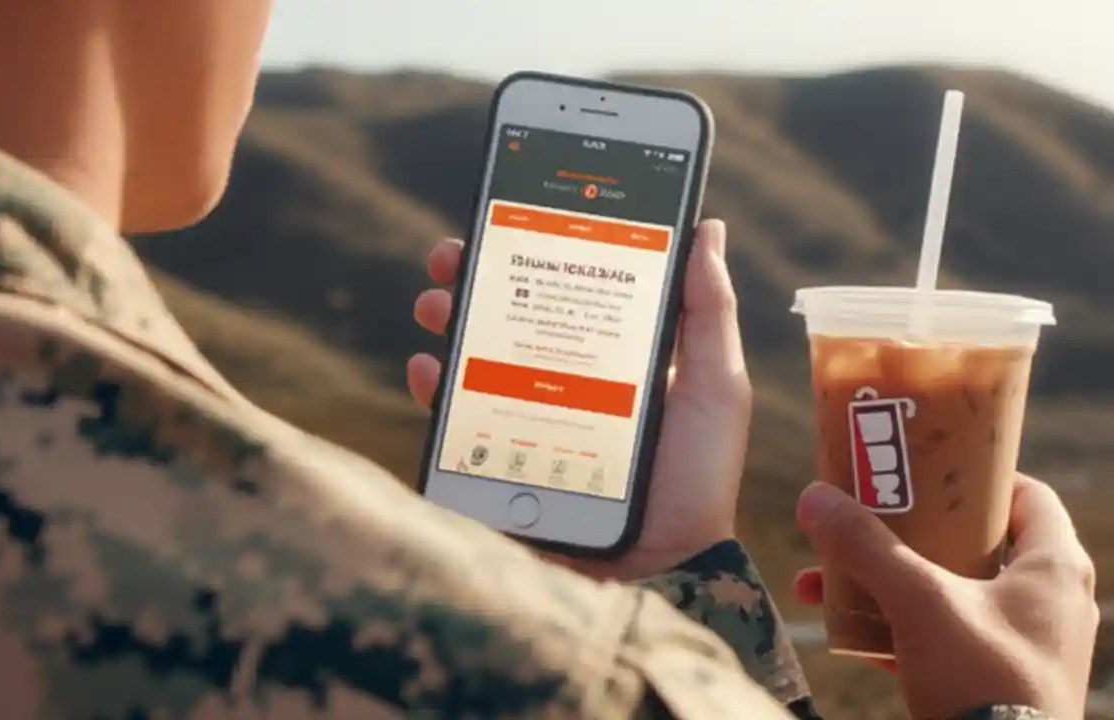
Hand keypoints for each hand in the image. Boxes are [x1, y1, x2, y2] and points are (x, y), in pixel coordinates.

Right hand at [407, 219, 751, 580]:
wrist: (661, 567)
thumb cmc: (696, 479)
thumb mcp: (714, 387)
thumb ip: (708, 312)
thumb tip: (707, 228)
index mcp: (611, 352)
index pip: (565, 286)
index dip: (533, 247)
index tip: (509, 212)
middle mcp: (562, 377)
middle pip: (509, 311)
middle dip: (474, 275)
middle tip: (453, 256)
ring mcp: (525, 416)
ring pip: (474, 355)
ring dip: (448, 319)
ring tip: (437, 304)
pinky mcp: (497, 458)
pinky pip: (454, 417)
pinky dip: (434, 386)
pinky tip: (431, 368)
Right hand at [794, 474, 1098, 719]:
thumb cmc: (980, 677)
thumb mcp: (918, 601)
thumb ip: (865, 546)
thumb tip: (814, 497)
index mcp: (1054, 567)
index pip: (1027, 494)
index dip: (977, 476)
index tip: (926, 471)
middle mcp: (1050, 603)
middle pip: (977, 543)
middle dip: (910, 532)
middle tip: (869, 518)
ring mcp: (1028, 646)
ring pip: (953, 593)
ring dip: (892, 582)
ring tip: (832, 580)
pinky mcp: (1002, 684)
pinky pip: (947, 640)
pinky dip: (902, 629)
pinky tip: (848, 630)